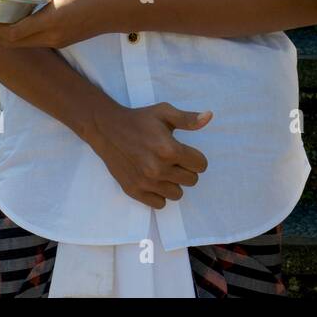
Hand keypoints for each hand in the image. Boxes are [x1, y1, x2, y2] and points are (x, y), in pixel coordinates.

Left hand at [0, 0, 126, 48]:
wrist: (115, 9)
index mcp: (50, 21)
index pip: (12, 33)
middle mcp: (50, 37)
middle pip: (12, 42)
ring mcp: (55, 42)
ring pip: (21, 43)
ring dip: (9, 30)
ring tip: (7, 9)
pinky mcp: (59, 42)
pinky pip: (33, 40)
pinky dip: (22, 30)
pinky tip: (25, 12)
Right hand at [88, 100, 211, 208]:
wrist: (107, 129)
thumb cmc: (139, 120)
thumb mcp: (165, 113)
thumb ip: (188, 119)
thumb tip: (209, 117)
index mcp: (169, 150)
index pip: (201, 165)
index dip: (196, 158)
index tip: (186, 152)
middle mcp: (159, 169)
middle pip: (191, 181)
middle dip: (186, 170)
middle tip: (173, 160)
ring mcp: (146, 182)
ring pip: (177, 194)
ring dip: (174, 183)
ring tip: (164, 169)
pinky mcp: (134, 191)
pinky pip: (159, 204)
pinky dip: (160, 194)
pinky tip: (154, 180)